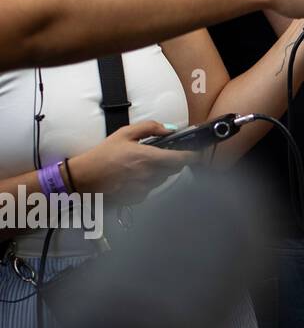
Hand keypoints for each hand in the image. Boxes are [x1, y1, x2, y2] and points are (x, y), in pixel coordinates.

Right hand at [66, 122, 191, 203]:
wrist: (82, 178)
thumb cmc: (103, 155)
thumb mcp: (125, 133)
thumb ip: (150, 128)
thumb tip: (170, 129)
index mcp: (148, 158)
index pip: (181, 159)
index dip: (192, 156)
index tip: (196, 153)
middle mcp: (149, 175)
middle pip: (175, 169)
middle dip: (174, 161)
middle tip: (163, 154)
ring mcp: (144, 189)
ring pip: (163, 179)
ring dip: (160, 172)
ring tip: (141, 165)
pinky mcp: (137, 199)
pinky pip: (151, 189)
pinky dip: (148, 182)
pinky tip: (134, 176)